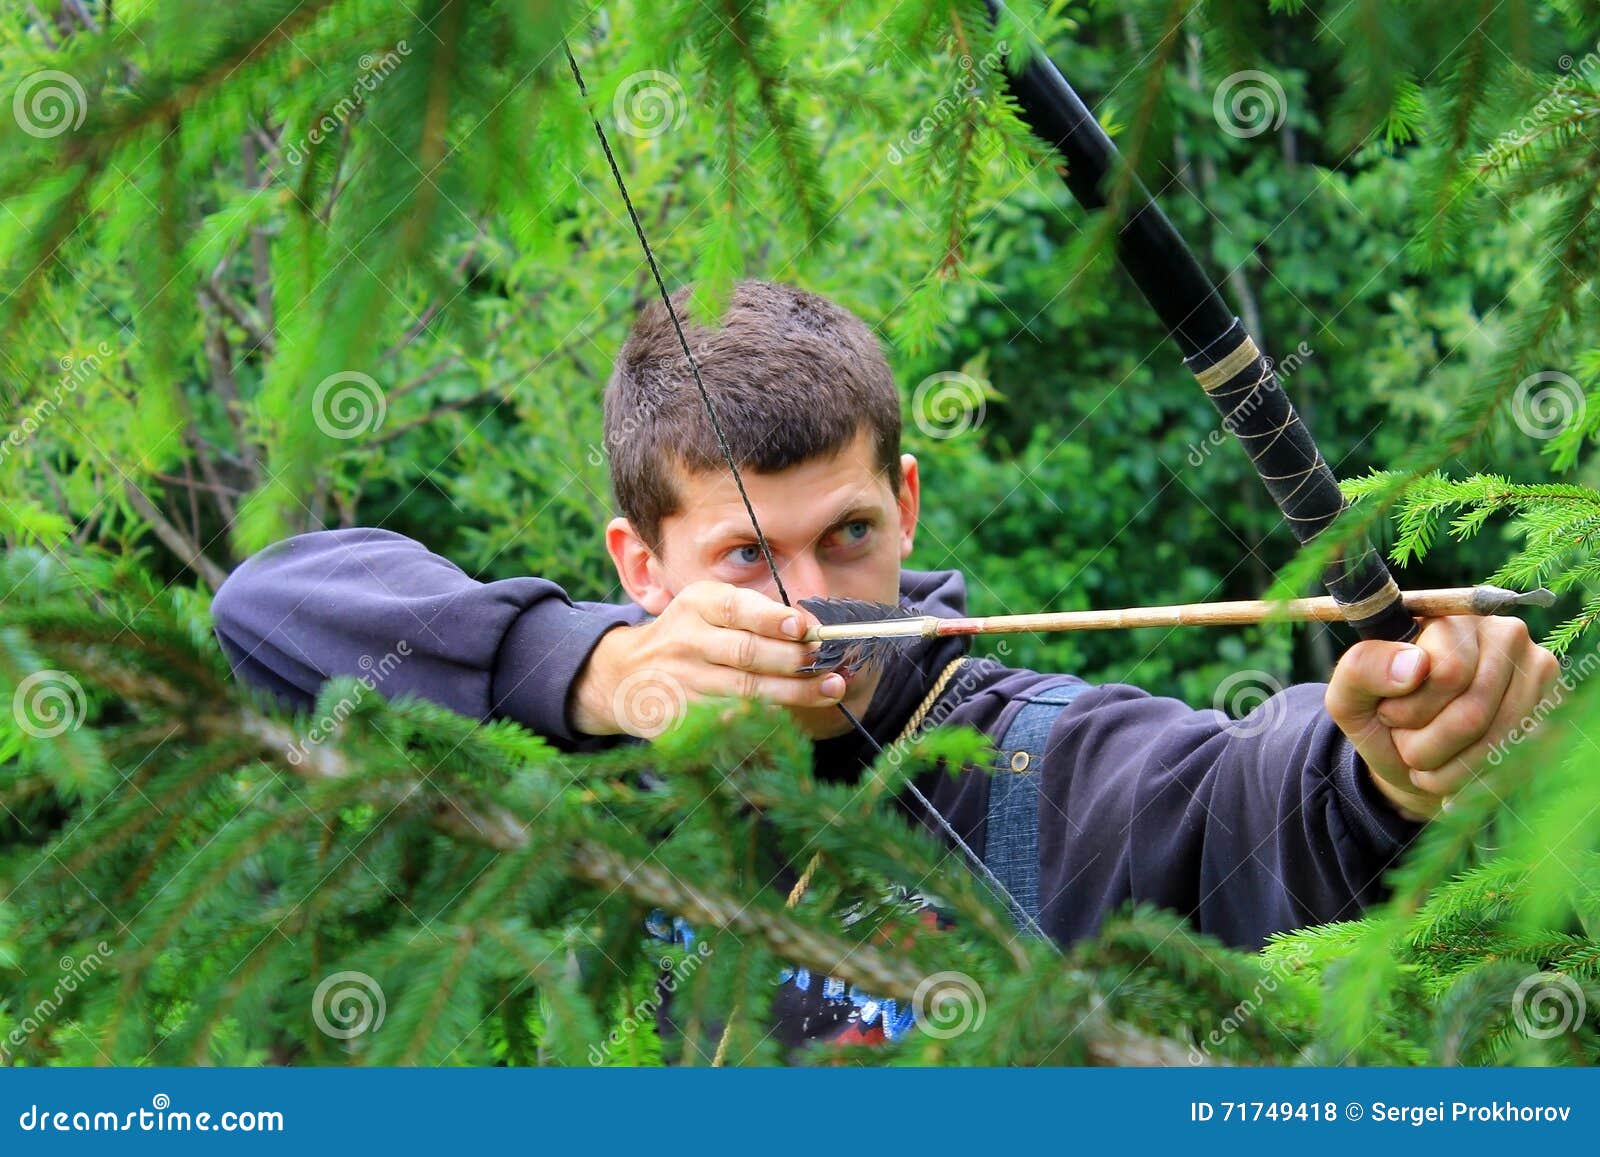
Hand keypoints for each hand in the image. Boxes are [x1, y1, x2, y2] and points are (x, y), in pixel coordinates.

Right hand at [569, 581, 845, 736]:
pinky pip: (731, 721)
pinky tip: (793, 718)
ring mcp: (682, 682)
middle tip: (828, 663)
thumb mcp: (709, 610)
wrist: (626, 674)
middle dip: (792, 659)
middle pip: (746, 653)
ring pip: (745, 690)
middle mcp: (686, 641)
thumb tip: (811, 630)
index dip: (771, 618)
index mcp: (695, 605)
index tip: (803, 628)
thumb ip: (755, 614)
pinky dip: (766, 720)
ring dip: (793, 692)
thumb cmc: (688, 636)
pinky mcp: (680, 717)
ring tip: (831, 688)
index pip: (736, 608)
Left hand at [1324, 615, 1561, 819]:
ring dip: (1446, 766)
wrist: (1411, 759)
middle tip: (1405, 742)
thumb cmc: (1380, 717)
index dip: (1408, 709)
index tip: (1389, 712)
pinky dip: (1472, 779)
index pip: (1448, 673)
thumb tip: (1415, 665)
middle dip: (1424, 744)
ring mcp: (1536, 672)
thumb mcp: (1349, 695)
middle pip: (1473, 710)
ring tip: (1424, 759)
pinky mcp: (1550, 712)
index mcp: (1448, 616)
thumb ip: (1363, 669)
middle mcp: (1503, 632)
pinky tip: (1452, 770)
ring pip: (1496, 741)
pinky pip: (1515, 761)